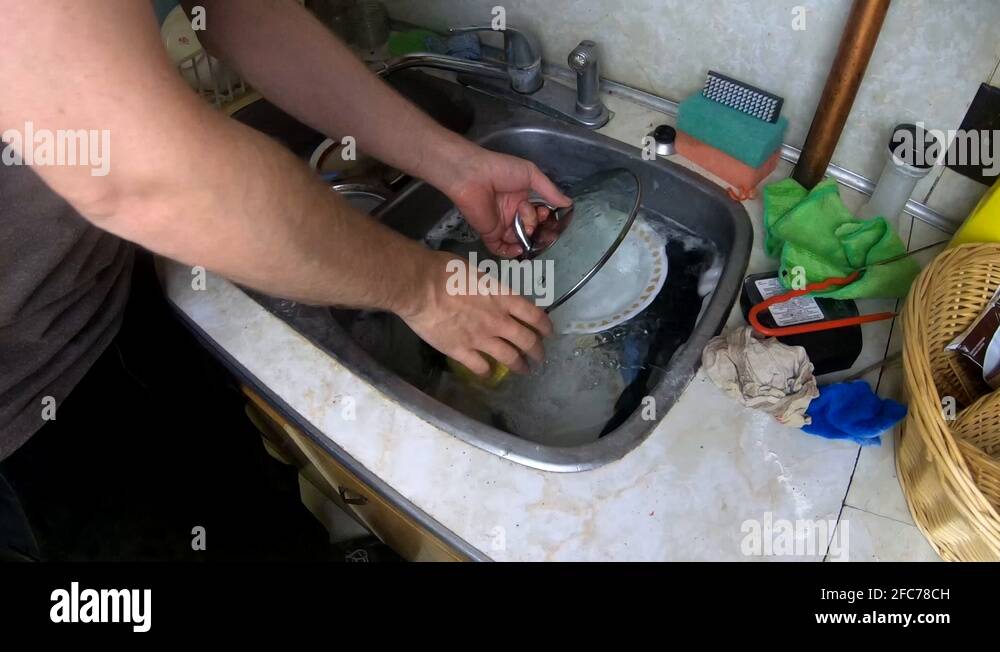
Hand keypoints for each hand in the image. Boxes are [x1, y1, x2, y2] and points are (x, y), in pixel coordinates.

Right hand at [401, 251, 552, 374]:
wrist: (420, 286)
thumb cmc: (444, 270)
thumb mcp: (476, 272)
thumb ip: (488, 288)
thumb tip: (488, 291)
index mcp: (502, 298)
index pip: (534, 315)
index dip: (545, 326)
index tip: (548, 333)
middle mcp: (498, 321)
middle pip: (527, 340)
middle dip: (537, 351)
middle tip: (539, 357)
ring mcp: (481, 338)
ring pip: (509, 357)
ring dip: (519, 366)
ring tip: (523, 370)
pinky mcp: (461, 351)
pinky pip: (480, 367)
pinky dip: (487, 372)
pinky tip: (488, 374)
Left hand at [443, 147, 571, 256]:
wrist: (474, 175)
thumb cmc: (501, 170)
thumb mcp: (531, 174)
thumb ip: (549, 190)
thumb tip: (568, 202)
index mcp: (520, 197)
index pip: (536, 213)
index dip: (543, 216)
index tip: (546, 214)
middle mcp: (510, 212)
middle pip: (529, 228)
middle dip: (535, 227)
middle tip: (535, 222)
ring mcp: (500, 224)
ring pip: (517, 239)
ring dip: (525, 238)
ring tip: (528, 232)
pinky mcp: (489, 233)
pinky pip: (500, 248)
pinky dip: (510, 252)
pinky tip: (519, 249)